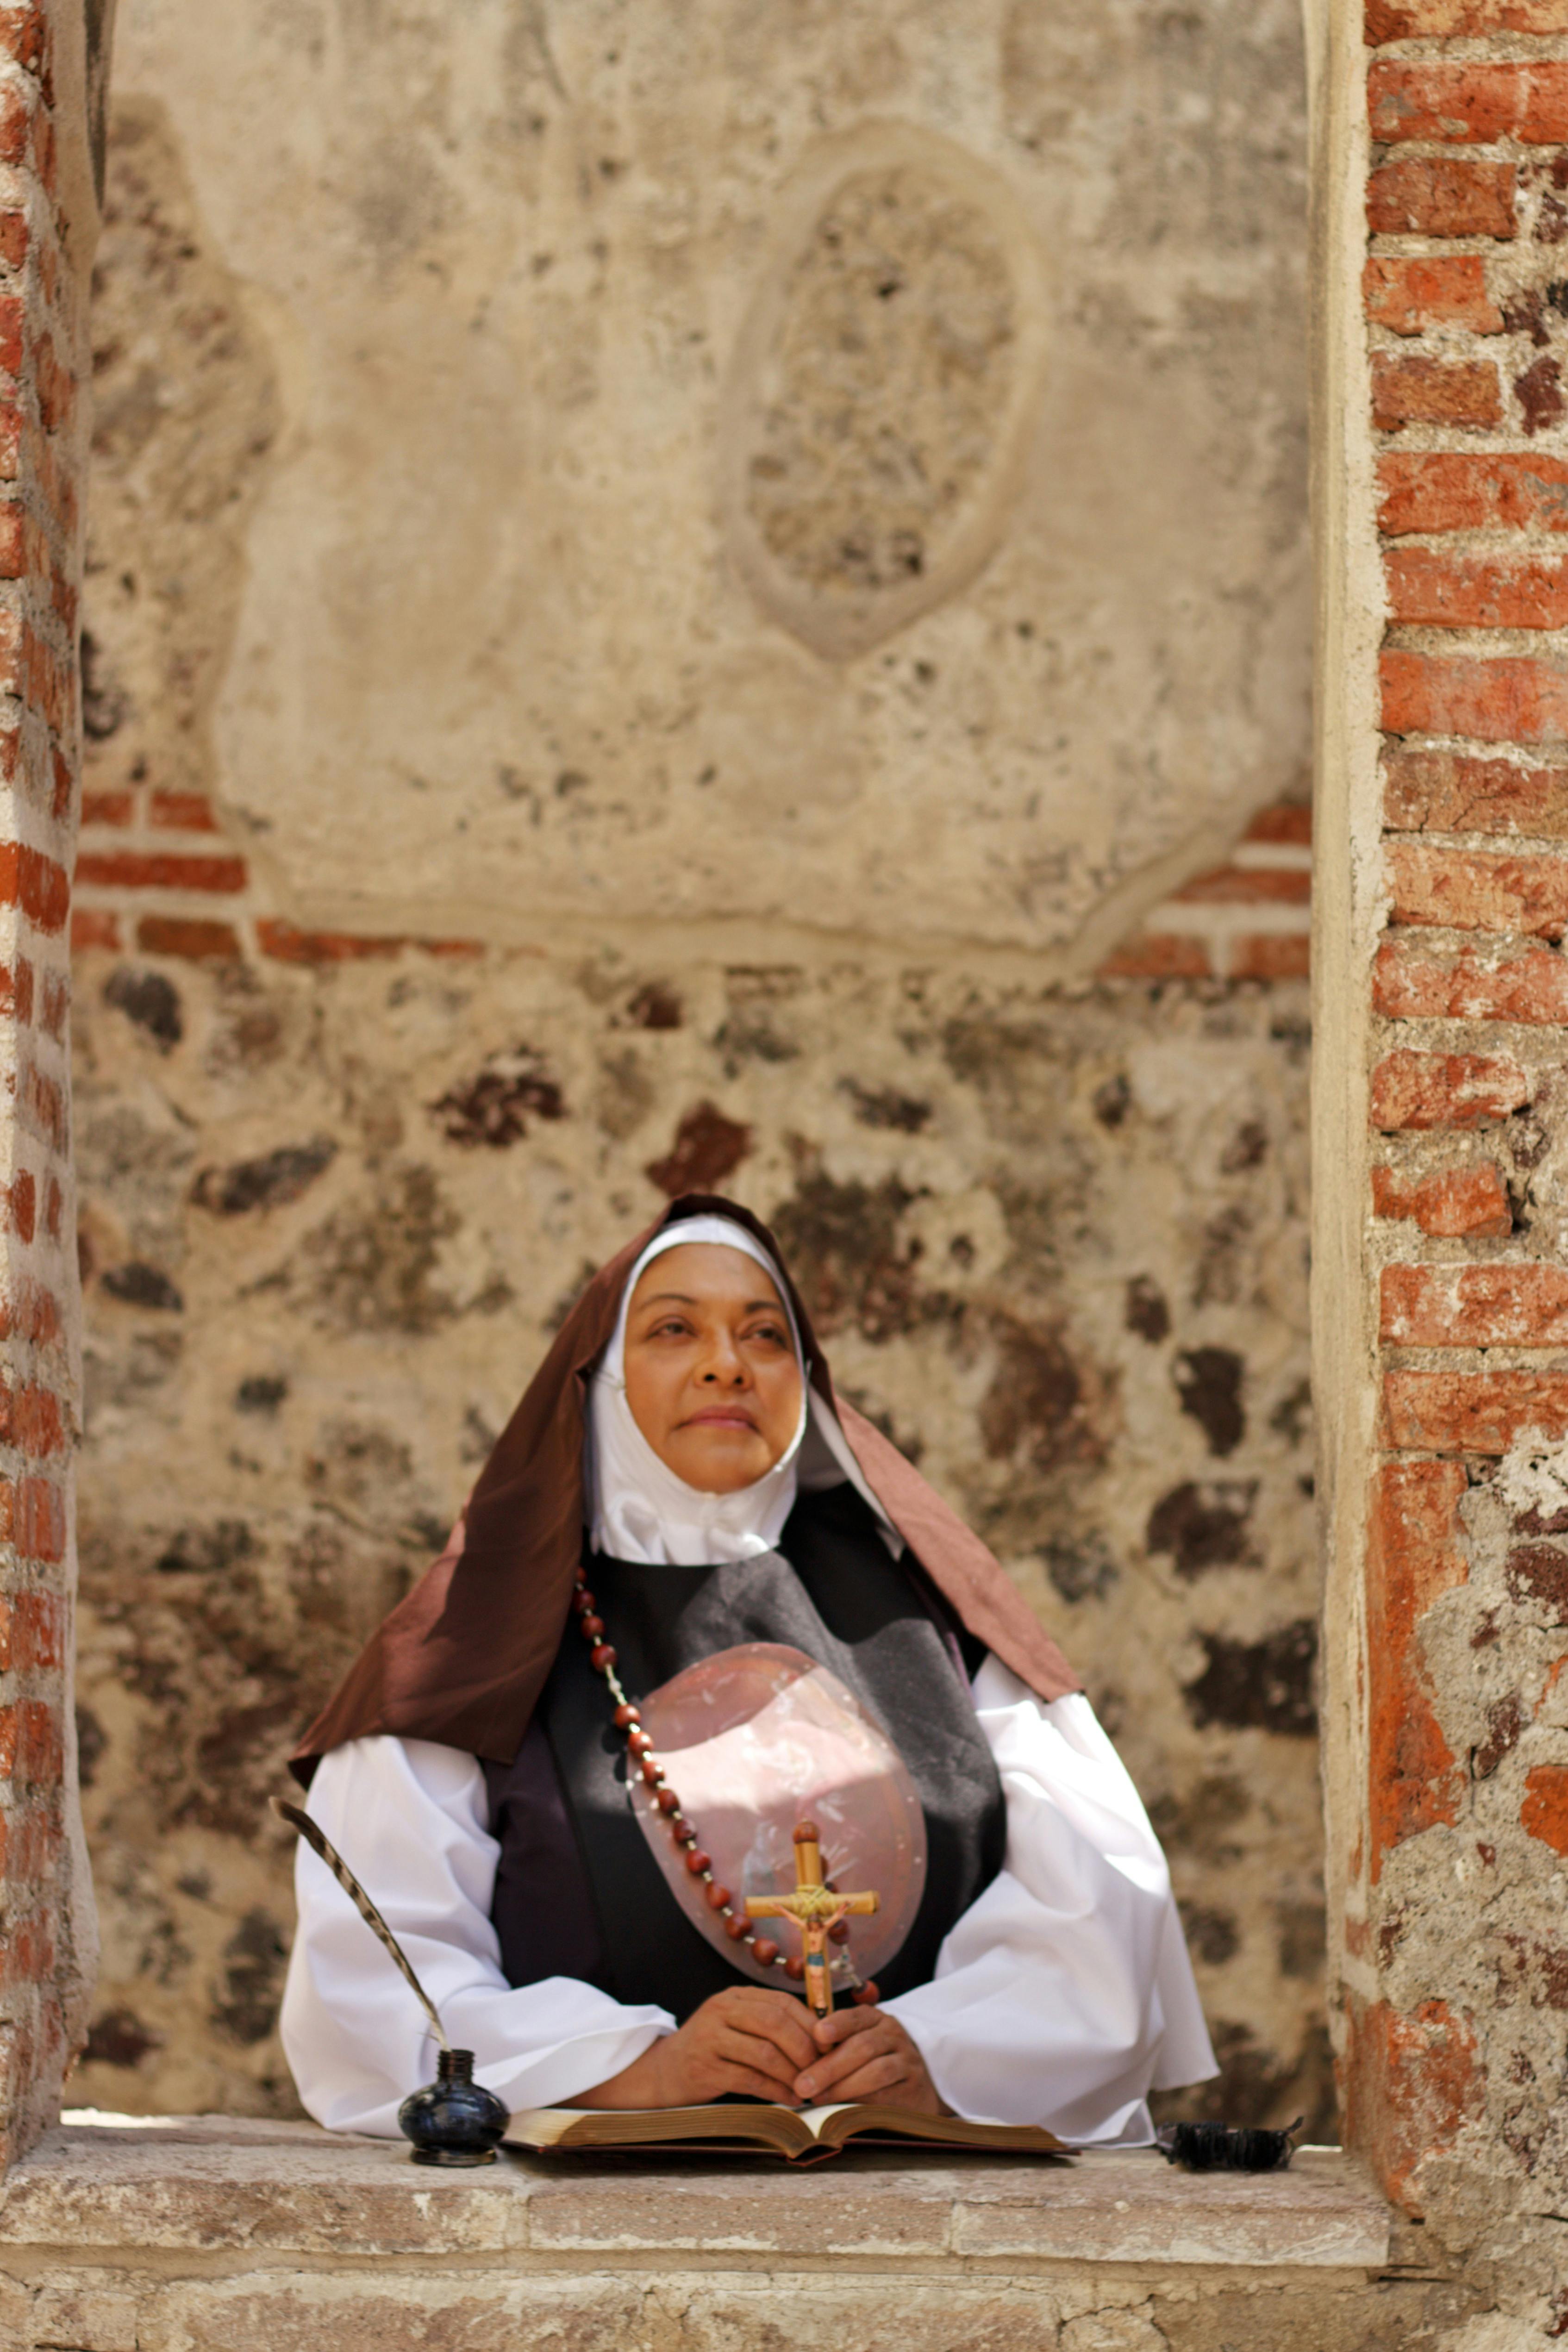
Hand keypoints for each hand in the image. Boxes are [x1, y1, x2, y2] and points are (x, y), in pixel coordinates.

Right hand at [574, 1985, 818, 2108]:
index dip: (811, 2024)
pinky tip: (789, 2099)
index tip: (829, 2047)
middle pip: (775, 2022)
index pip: (782, 2002)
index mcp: (735, 1996)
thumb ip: (769, 2024)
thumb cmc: (712, 2050)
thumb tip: (821, 2039)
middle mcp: (721, 2010)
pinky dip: (775, 2090)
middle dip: (804, 2048)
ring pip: (764, 2052)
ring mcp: (710, 2038)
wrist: (663, 2071)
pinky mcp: (704, 2068)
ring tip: (808, 2088)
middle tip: (821, 2070)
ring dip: (792, 2074)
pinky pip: (749, 2079)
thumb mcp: (737, 2025)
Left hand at [790, 2003, 948, 2114]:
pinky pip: (888, 2095)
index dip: (837, 2024)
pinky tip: (843, 2110)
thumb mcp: (855, 2044)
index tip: (816, 2035)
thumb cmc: (871, 2062)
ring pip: (877, 2071)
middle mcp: (893, 2035)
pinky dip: (863, 2102)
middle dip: (829, 2066)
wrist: (915, 2085)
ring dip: (843, 2086)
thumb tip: (794, 2059)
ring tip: (818, 2098)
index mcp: (875, 2019)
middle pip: (862, 2047)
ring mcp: (907, 2061)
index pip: (856, 2017)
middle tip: (803, 2084)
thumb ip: (832, 2046)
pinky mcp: (914, 2088)